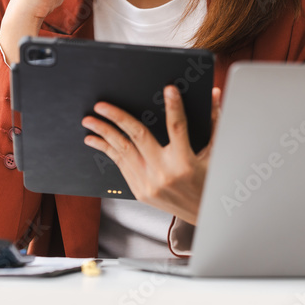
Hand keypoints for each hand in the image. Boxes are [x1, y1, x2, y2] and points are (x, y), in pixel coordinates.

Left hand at [82, 85, 222, 224]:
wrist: (199, 215)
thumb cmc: (208, 181)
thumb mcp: (215, 152)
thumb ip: (214, 121)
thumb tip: (215, 93)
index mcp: (185, 162)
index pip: (178, 127)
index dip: (174, 107)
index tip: (169, 89)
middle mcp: (164, 173)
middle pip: (138, 137)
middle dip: (118, 117)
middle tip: (101, 105)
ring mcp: (149, 183)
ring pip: (122, 151)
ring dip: (103, 133)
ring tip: (89, 120)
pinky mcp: (139, 190)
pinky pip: (120, 165)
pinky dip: (107, 149)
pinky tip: (95, 139)